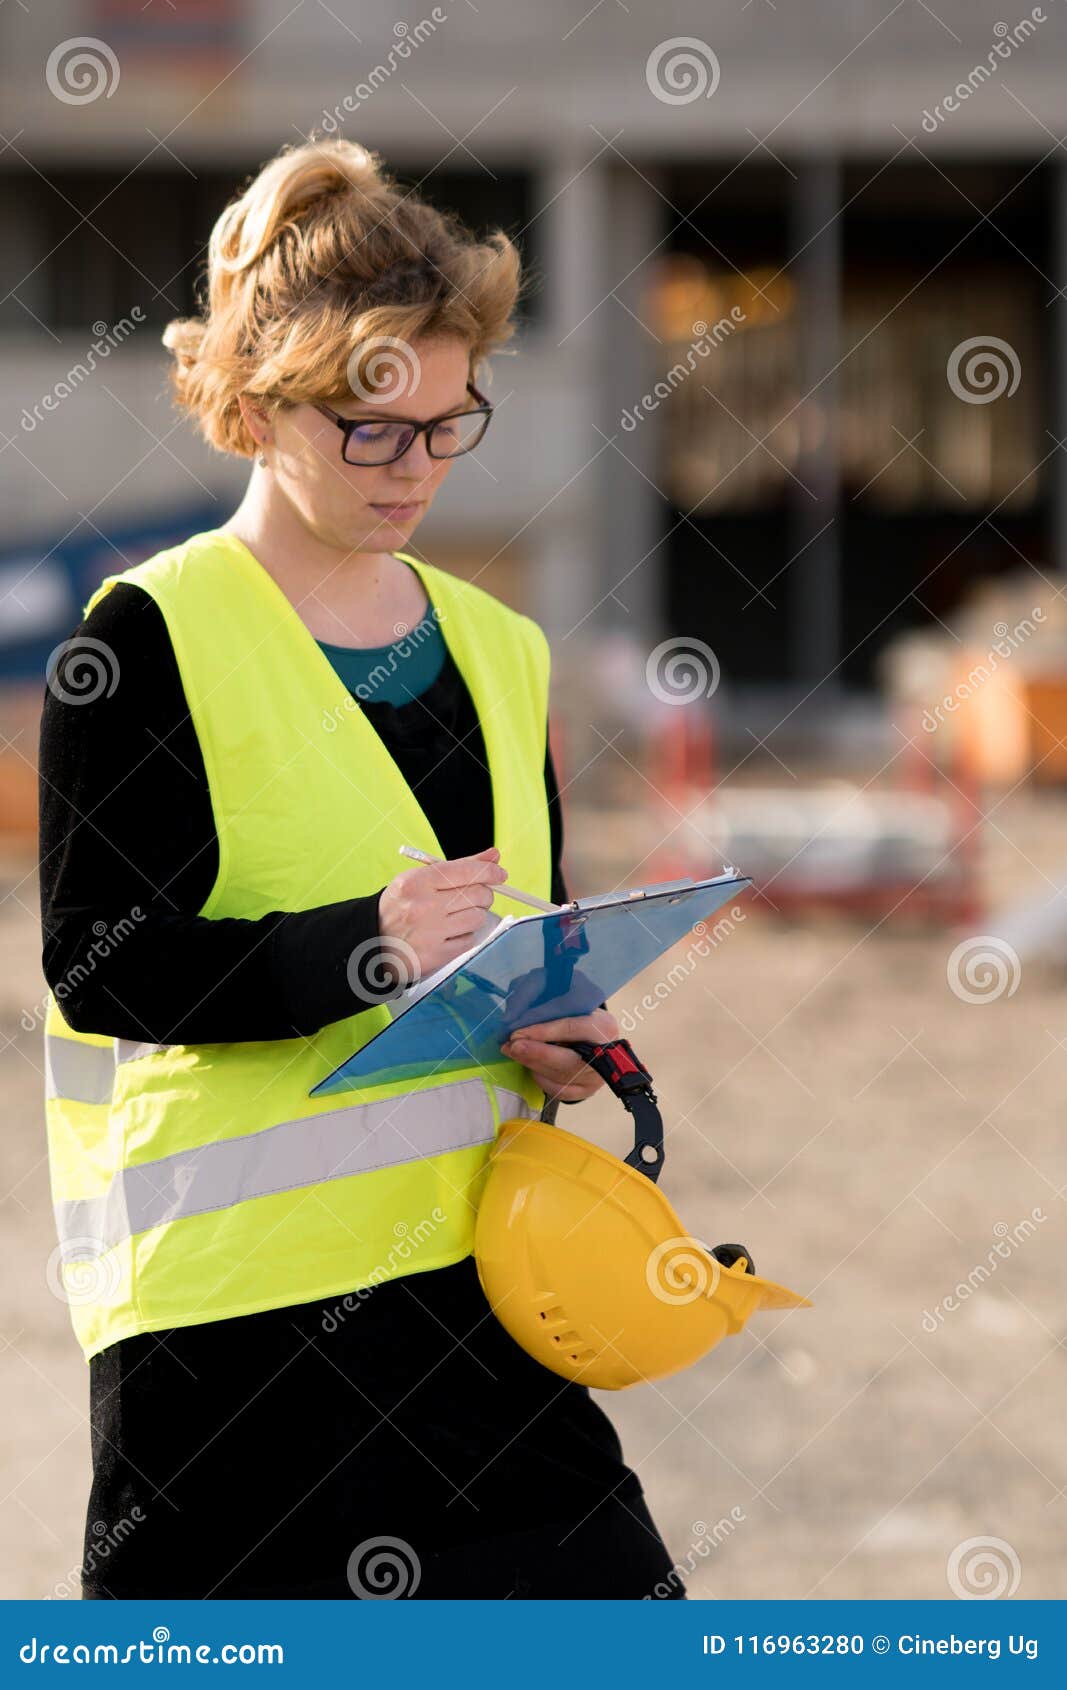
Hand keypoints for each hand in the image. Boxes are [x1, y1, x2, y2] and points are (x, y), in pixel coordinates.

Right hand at [377, 846, 506, 983]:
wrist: (373, 941)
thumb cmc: (400, 906)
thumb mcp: (419, 879)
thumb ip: (458, 867)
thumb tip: (494, 855)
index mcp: (417, 882)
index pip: (466, 871)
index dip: (489, 871)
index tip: (499, 874)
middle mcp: (424, 906)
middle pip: (478, 894)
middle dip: (482, 894)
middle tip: (472, 897)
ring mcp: (431, 933)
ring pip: (478, 917)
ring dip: (474, 915)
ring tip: (456, 916)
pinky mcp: (437, 955)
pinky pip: (470, 940)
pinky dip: (466, 935)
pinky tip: (450, 932)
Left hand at [500, 1007, 619, 1102]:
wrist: (603, 1041)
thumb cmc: (585, 1019)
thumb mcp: (578, 1008)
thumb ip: (557, 1011)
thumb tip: (523, 1014)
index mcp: (604, 1027)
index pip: (571, 1030)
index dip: (543, 1032)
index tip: (517, 1033)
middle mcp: (605, 1056)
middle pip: (566, 1060)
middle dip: (535, 1054)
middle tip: (512, 1047)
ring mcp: (596, 1078)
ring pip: (559, 1077)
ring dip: (532, 1064)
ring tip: (513, 1053)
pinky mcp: (586, 1091)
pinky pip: (559, 1090)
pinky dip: (541, 1079)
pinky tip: (529, 1066)